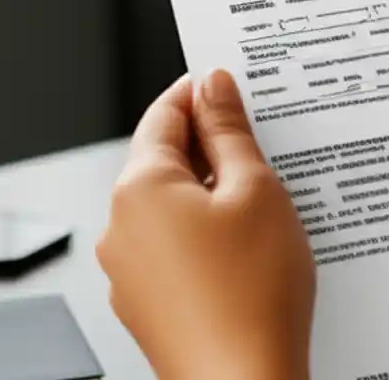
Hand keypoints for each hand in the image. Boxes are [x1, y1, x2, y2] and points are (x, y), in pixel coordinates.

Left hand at [97, 71, 314, 379]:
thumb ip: (231, 132)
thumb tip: (214, 87)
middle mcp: (120, 227)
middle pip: (165, 161)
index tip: (228, 84)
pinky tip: (250, 249)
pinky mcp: (148, 304)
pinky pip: (176, 250)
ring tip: (268, 205)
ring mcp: (129, 271)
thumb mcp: (256, 191)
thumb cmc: (253, 295)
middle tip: (264, 144)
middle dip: (213, 148)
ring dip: (214, 196)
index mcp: (139, 188)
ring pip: (173, 209)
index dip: (200, 93)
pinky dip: (208, 238)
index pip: (163, 114)